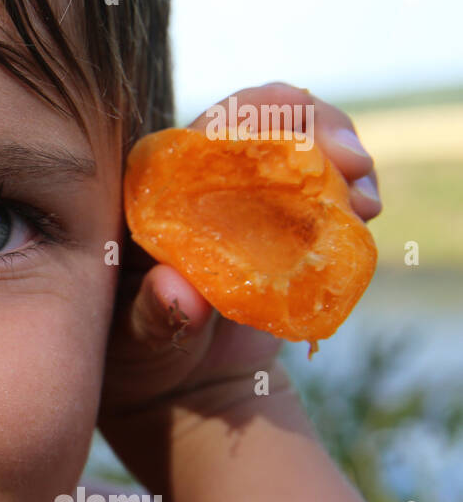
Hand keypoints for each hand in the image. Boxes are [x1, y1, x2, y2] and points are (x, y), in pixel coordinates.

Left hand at [97, 83, 381, 469]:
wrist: (183, 382)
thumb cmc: (141, 354)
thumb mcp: (136, 338)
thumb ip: (153, 314)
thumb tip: (177, 290)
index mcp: (150, 191)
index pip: (200, 133)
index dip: (253, 119)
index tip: (298, 133)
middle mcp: (195, 180)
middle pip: (258, 123)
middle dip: (313, 128)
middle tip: (353, 165)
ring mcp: (242, 197)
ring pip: (296, 149)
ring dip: (339, 160)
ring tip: (364, 201)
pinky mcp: (280, 222)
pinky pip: (318, 192)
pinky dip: (346, 195)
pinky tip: (365, 212)